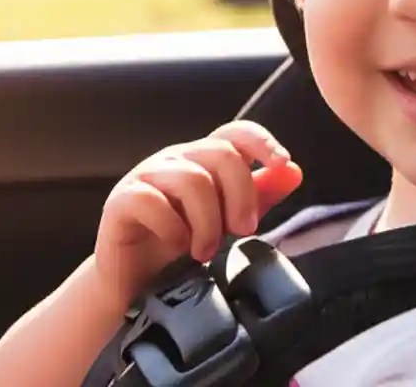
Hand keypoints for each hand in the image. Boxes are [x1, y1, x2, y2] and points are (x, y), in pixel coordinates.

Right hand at [92, 120, 303, 311]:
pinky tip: (176, 247)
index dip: (262, 141)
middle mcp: (175, 160)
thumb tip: (294, 170)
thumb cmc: (182, 246)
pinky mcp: (121, 200)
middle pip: (221, 154)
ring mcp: (145, 176)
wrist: (134, 283)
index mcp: (203, 160)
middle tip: (243, 231)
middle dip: (241, 196)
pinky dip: (172, 229)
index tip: (283, 162)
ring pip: (192, 179)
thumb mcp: (228, 220)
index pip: (234, 133)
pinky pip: (152, 201)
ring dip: (207, 223)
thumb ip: (259, 194)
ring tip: (204, 252)